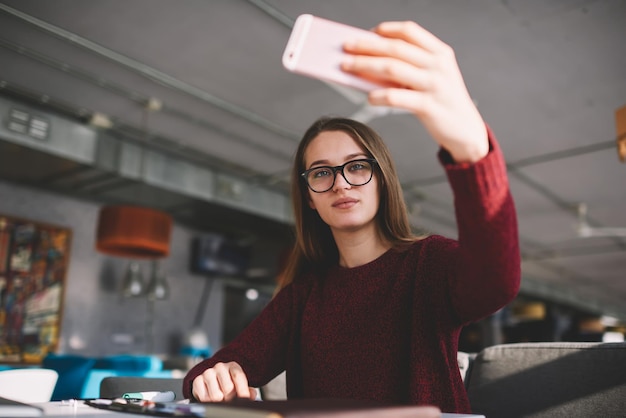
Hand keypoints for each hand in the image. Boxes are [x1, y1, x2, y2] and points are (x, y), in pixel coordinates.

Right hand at [192, 361, 256, 401]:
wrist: (212, 380)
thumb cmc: (229, 383)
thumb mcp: (239, 384)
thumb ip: (247, 390)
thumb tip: (251, 395)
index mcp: (232, 366)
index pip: (238, 376)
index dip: (242, 390)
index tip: (245, 399)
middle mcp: (220, 367)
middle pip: (228, 388)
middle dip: (230, 398)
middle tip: (230, 400)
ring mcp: (208, 373)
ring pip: (216, 395)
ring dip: (220, 401)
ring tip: (221, 400)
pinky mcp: (197, 381)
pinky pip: (204, 398)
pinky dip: (209, 402)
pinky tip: (211, 399)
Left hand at [341, 21, 487, 162]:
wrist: (467, 131)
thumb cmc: (443, 103)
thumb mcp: (434, 78)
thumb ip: (410, 68)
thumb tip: (370, 62)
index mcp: (441, 53)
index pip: (410, 31)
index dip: (386, 30)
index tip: (367, 33)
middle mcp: (439, 65)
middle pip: (395, 48)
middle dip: (366, 46)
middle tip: (345, 47)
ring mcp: (434, 85)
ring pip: (392, 68)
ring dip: (365, 65)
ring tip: (347, 67)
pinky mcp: (428, 106)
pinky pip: (396, 96)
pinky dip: (378, 95)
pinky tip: (368, 97)